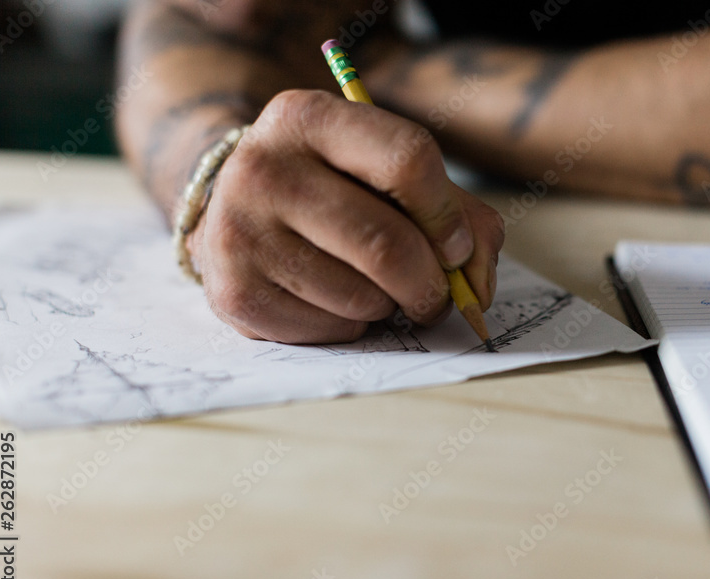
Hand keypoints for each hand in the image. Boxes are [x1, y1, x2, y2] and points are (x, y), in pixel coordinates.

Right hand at [186, 89, 504, 343]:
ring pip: (362, 297)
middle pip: (386, 245)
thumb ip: (459, 215)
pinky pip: (332, 329)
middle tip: (435, 296)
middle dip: (430, 284)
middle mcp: (263, 168)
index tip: (456, 247)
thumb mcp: (392, 173)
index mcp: (309, 118)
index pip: (407, 159)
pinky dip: (353, 326)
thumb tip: (476, 286)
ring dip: (389, 305)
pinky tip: (335, 300)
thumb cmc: (337, 189)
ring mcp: (238, 233)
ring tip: (373, 286)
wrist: (238, 208)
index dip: (447, 216)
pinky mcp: (233, 293)